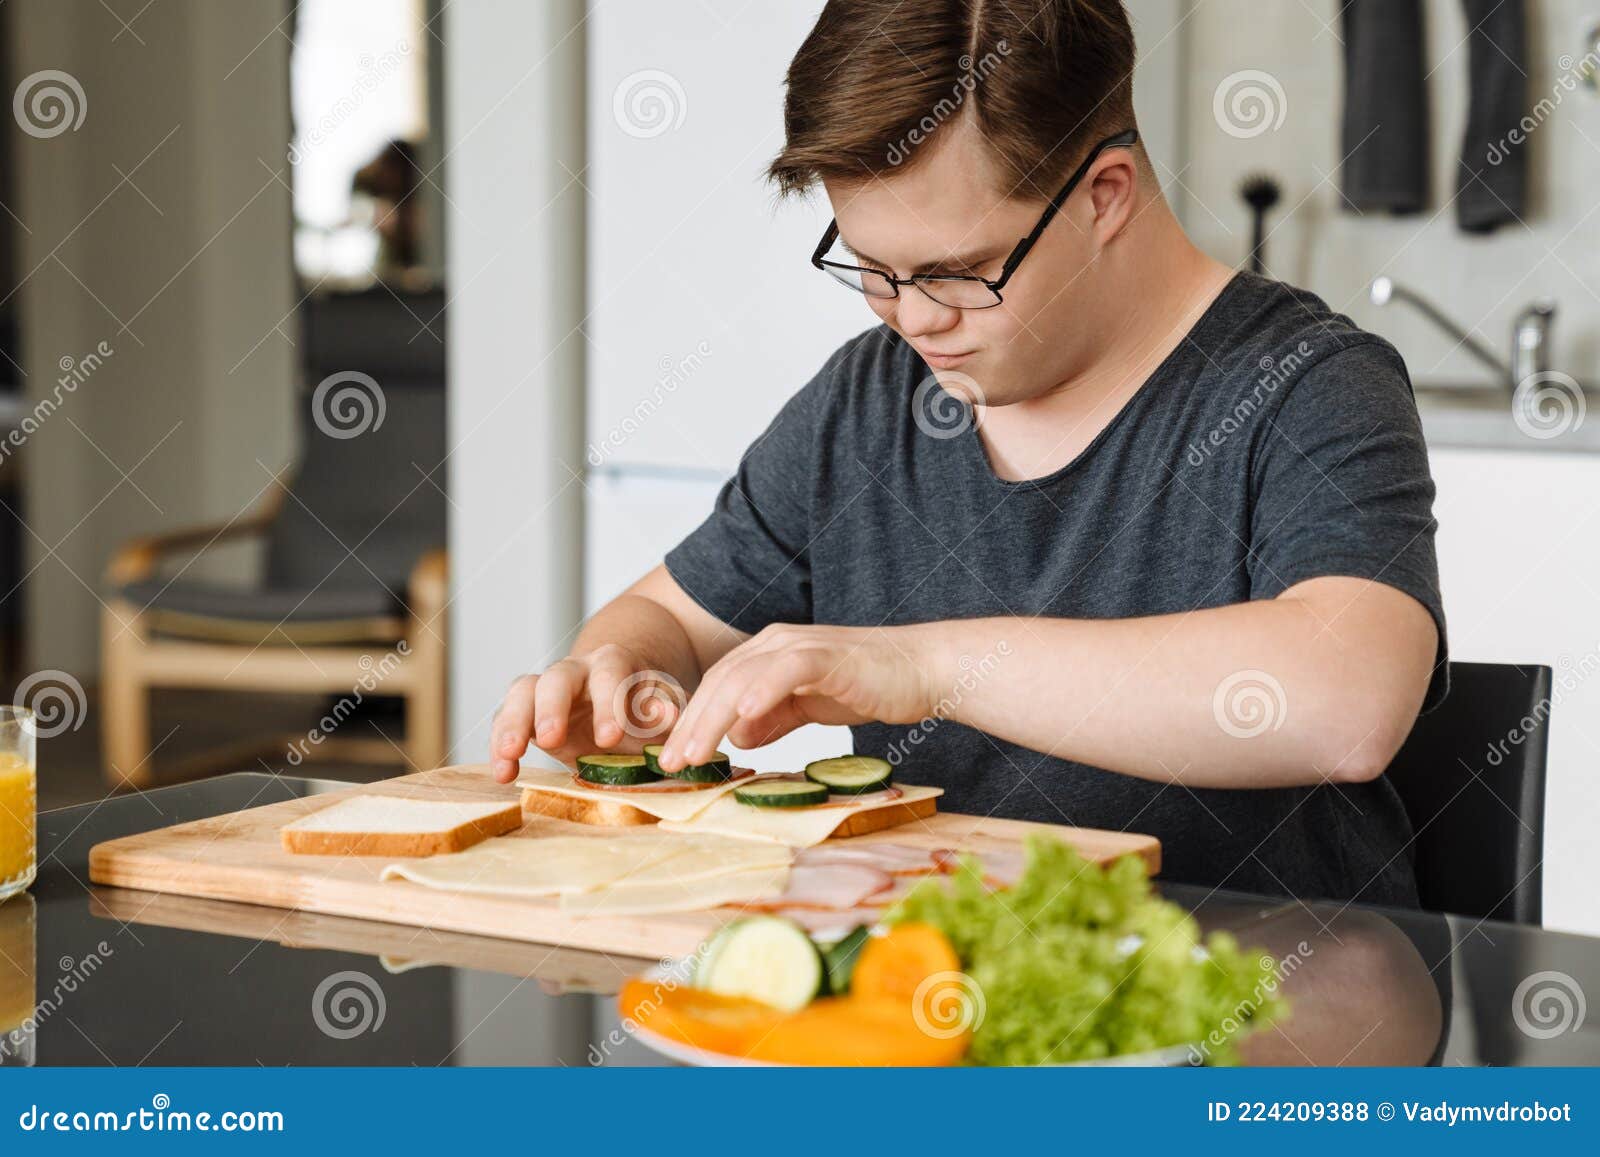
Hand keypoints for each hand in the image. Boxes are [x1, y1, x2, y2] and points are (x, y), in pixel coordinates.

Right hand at [488, 645, 685, 782]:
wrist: (618, 709)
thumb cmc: (641, 709)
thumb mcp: (661, 710)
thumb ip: (665, 714)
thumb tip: (667, 716)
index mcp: (613, 665)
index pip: (609, 674)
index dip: (608, 704)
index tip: (609, 739)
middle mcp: (575, 672)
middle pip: (556, 678)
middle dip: (551, 708)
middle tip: (550, 740)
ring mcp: (545, 691)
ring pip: (521, 694)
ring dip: (513, 724)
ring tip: (510, 756)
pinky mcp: (526, 715)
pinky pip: (505, 722)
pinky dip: (500, 746)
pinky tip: (503, 774)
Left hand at [655, 623, 941, 771]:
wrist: (921, 669)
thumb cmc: (868, 686)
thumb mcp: (809, 707)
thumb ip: (773, 719)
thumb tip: (738, 738)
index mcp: (768, 653)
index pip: (718, 687)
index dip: (692, 721)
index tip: (673, 758)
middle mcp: (776, 643)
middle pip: (721, 682)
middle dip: (692, 724)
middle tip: (672, 763)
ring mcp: (800, 646)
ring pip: (743, 678)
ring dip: (714, 716)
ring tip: (695, 750)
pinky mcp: (826, 656)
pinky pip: (786, 670)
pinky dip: (762, 690)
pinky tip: (743, 715)